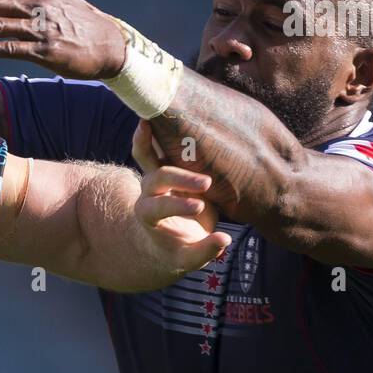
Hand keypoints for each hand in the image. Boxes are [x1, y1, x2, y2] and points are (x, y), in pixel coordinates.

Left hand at [131, 125, 229, 275]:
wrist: (169, 239)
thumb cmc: (180, 250)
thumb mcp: (190, 259)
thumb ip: (205, 251)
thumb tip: (224, 241)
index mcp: (148, 217)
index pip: (157, 208)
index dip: (176, 205)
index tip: (199, 207)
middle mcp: (147, 194)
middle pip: (155, 178)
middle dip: (179, 178)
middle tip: (205, 183)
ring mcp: (154, 177)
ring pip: (151, 156)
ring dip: (169, 147)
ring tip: (188, 133)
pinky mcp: (165, 165)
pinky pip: (155, 145)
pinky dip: (155, 132)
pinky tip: (165, 114)